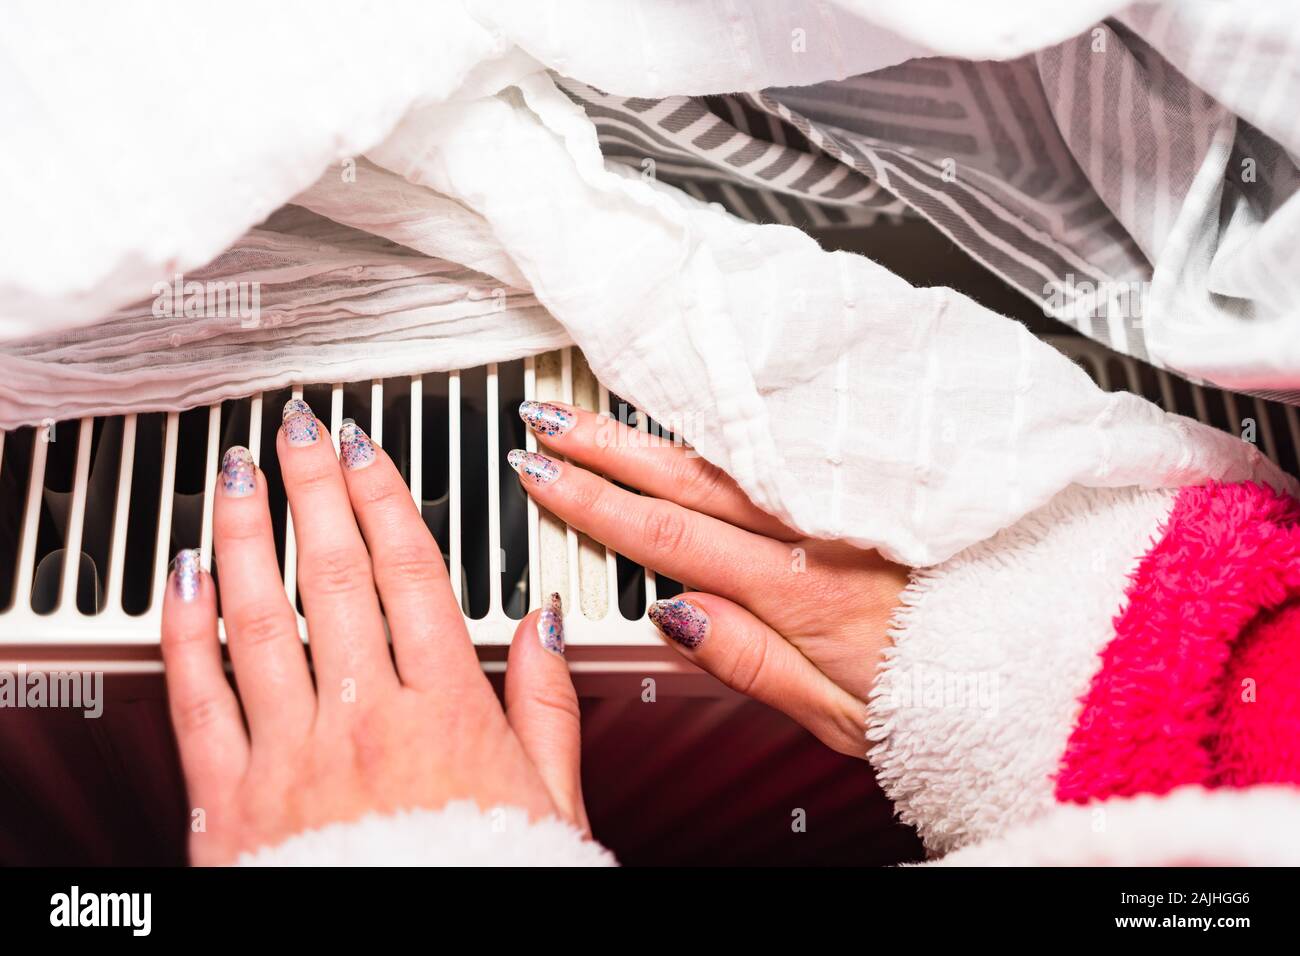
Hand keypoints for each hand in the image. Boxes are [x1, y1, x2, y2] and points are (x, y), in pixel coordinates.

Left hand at [161, 400, 585, 864]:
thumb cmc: (484, 887)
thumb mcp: (554, 801)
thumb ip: (551, 703)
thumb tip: (547, 621)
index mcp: (447, 712)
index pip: (411, 575)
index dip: (386, 499)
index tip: (368, 450)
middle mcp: (365, 718)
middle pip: (334, 575)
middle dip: (314, 489)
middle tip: (299, 429)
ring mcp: (292, 754)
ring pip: (259, 618)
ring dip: (244, 535)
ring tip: (236, 475)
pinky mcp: (230, 799)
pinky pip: (198, 697)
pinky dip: (185, 628)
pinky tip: (182, 576)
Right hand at [510, 401, 907, 757]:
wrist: (1030, 656)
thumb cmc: (935, 691)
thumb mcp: (835, 712)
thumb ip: (751, 660)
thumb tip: (674, 615)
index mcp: (802, 592)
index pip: (672, 537)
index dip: (597, 504)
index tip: (545, 478)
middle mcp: (820, 532)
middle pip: (689, 479)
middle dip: (606, 448)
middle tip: (547, 424)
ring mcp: (843, 502)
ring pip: (732, 455)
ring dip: (658, 431)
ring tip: (603, 409)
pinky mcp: (867, 487)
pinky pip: (785, 445)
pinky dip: (732, 424)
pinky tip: (702, 409)